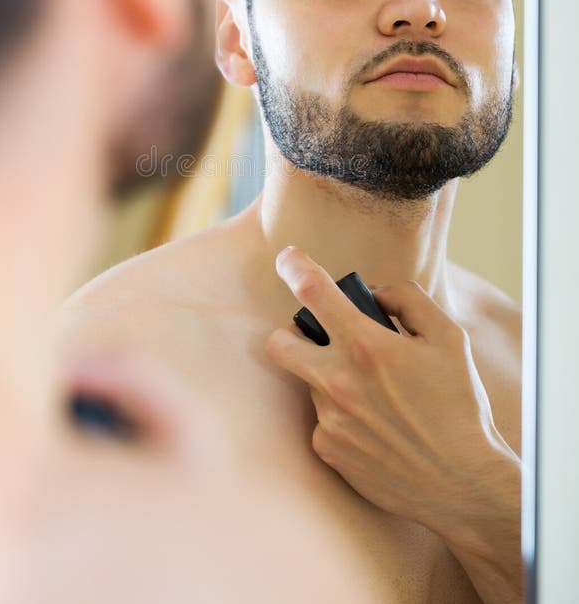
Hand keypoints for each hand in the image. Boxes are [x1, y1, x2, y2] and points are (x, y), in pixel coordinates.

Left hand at [265, 247, 520, 549]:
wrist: (463, 484)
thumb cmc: (460, 407)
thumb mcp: (449, 339)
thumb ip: (408, 301)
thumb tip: (373, 291)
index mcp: (368, 347)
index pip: (313, 291)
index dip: (294, 266)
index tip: (289, 258)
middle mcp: (338, 382)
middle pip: (279, 343)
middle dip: (292, 334)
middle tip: (321, 339)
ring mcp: (329, 419)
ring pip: (311, 383)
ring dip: (332, 380)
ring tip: (377, 398)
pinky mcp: (328, 450)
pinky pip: (323, 420)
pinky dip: (342, 417)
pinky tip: (376, 428)